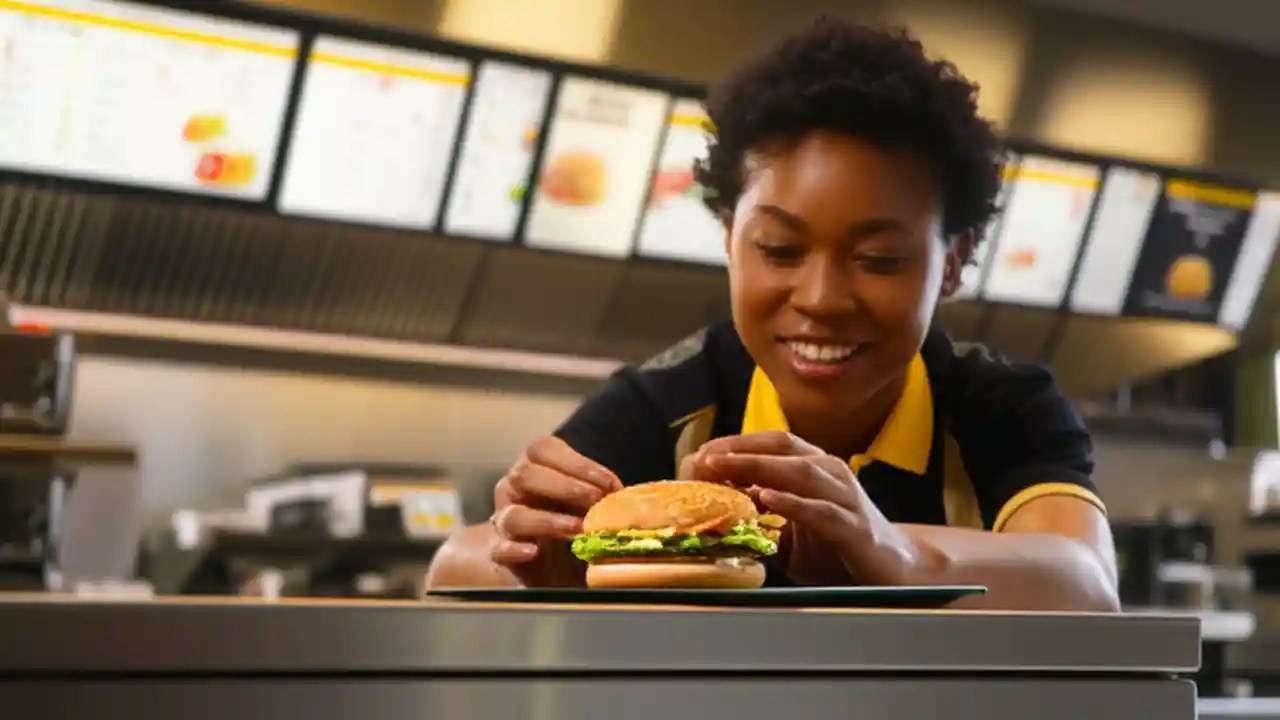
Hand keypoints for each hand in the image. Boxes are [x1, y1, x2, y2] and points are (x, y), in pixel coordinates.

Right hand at [490, 436, 621, 586]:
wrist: (543, 572)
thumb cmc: (569, 530)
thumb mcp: (587, 509)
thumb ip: (603, 499)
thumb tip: (636, 500)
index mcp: (536, 471)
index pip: (543, 449)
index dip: (576, 462)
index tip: (608, 483)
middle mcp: (513, 492)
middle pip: (525, 474)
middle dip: (564, 485)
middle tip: (596, 501)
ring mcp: (504, 525)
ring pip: (514, 514)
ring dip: (549, 519)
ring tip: (577, 528)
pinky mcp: (500, 557)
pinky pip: (499, 549)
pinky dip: (515, 549)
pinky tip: (534, 552)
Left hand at [693, 431, 919, 585]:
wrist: (897, 567)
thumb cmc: (838, 545)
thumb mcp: (790, 530)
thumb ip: (760, 517)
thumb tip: (713, 512)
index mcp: (815, 467)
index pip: (771, 443)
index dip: (736, 442)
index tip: (702, 451)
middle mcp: (831, 472)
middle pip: (781, 449)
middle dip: (739, 450)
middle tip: (704, 456)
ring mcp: (845, 497)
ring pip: (799, 471)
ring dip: (758, 467)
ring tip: (724, 467)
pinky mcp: (855, 527)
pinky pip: (820, 510)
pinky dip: (792, 503)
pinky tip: (766, 499)